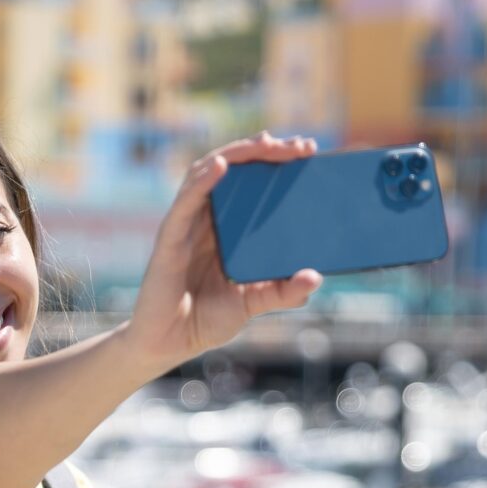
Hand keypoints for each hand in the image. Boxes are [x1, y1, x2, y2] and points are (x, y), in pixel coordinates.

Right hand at [123, 131, 323, 370]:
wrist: (170, 344)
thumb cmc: (206, 319)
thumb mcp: (253, 303)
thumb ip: (283, 292)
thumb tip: (316, 277)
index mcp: (227, 228)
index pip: (252, 182)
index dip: (276, 161)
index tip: (309, 151)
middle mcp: (207, 218)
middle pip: (234, 168)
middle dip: (265, 150)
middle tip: (300, 145)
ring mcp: (187, 224)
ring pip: (208, 172)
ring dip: (237, 154)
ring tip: (265, 144)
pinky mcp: (170, 236)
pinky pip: (186, 200)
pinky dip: (204, 179)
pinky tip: (221, 166)